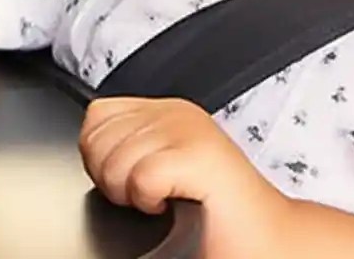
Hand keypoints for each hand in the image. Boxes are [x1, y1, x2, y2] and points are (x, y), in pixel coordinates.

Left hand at [80, 97, 291, 256]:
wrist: (266, 243)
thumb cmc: (211, 217)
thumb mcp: (158, 166)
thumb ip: (125, 145)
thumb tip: (87, 146)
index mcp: (165, 110)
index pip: (95, 116)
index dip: (98, 157)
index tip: (129, 180)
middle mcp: (176, 112)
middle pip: (97, 139)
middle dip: (110, 179)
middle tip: (146, 194)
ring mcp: (189, 130)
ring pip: (115, 161)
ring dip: (131, 194)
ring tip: (162, 200)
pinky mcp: (200, 155)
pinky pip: (142, 178)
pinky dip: (150, 201)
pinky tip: (171, 204)